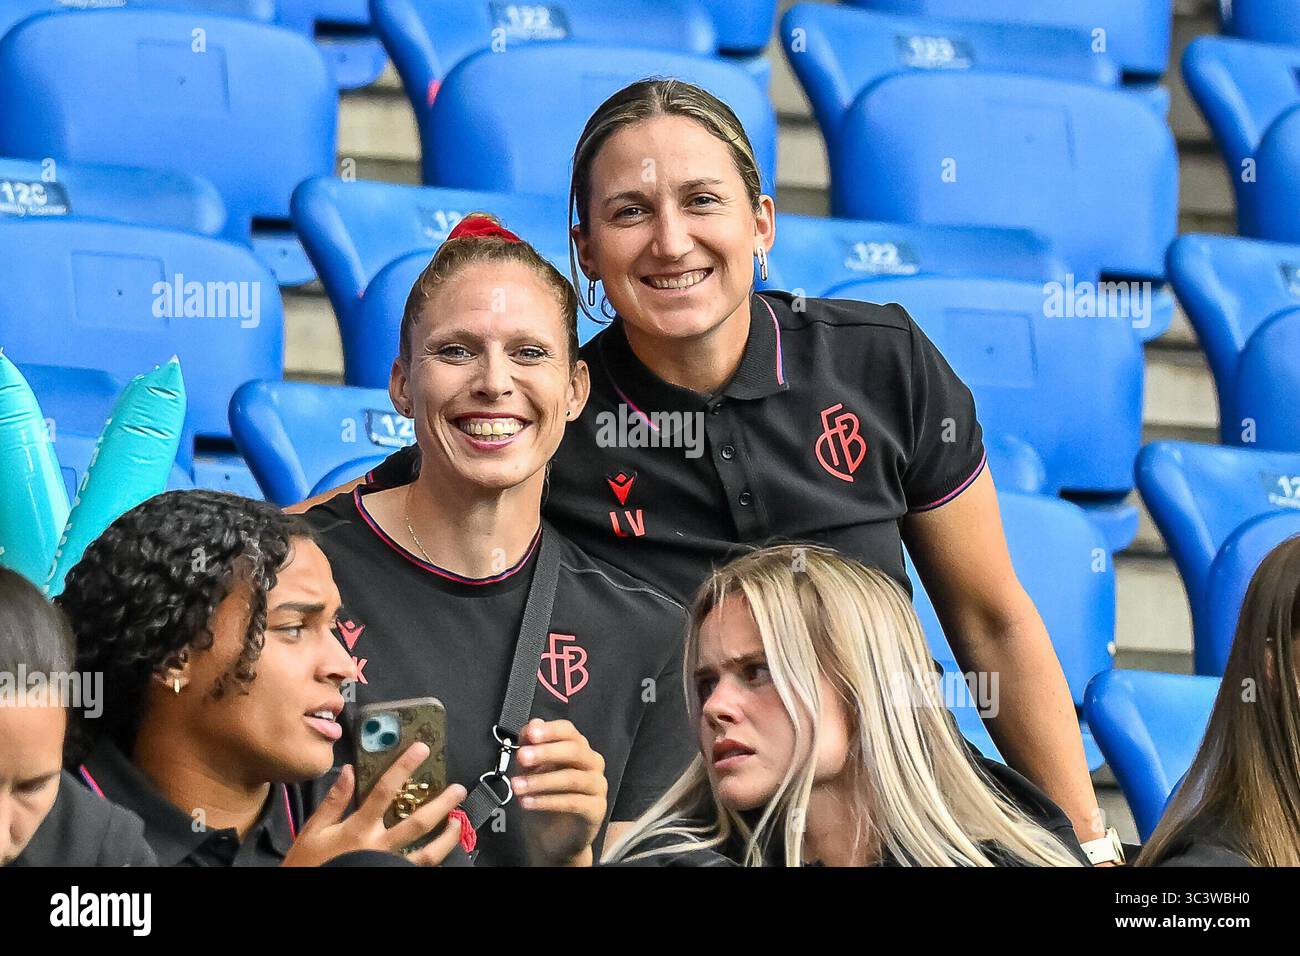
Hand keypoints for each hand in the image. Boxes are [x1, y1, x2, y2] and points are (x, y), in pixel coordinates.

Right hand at [283, 742, 467, 866]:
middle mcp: (378, 847)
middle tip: (458, 789)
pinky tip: (443, 849)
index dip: (404, 767)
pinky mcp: (393, 876)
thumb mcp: (313, 831)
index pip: (385, 791)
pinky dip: (435, 860)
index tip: (421, 749)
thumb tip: (349, 770)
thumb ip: (334, 801)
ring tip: (457, 821)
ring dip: (447, 837)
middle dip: (440, 804)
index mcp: (358, 829)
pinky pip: (419, 869)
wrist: (306, 891)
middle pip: (417, 823)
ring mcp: (389, 865)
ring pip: (427, 854)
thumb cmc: (308, 864)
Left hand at [511, 719, 606, 866]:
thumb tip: (531, 726)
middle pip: (575, 751)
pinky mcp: (596, 810)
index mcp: (578, 748)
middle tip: (522, 757)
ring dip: (541, 781)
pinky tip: (527, 803)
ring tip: (516, 786)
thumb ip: (530, 748)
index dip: (550, 730)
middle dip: (546, 752)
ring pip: (573, 778)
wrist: (552, 838)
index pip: (569, 731)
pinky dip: (548, 801)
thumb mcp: (530, 770)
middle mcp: (593, 763)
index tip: (530, 733)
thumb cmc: (543, 797)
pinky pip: (573, 803)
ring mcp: (597, 787)